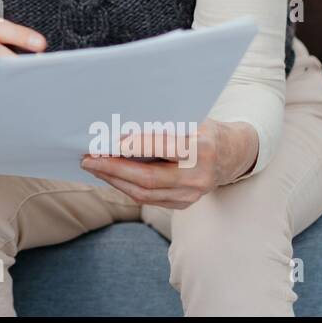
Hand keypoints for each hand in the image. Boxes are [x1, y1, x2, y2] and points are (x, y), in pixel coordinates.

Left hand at [78, 120, 258, 208]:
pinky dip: (126, 187)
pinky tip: (110, 176)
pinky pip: (148, 199)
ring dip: (115, 180)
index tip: (108, 143)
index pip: (162, 148)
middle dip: (114, 169)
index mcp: (202, 149)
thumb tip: (121, 130)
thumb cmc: (206, 129)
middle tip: (88, 159)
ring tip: (93, 167)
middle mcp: (198, 177)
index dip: (134, 146)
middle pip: (148, 179)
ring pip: (145, 194)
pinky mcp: (183, 204)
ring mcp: (191, 195)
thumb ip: (163, 126)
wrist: (233, 154)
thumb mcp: (191, 119)